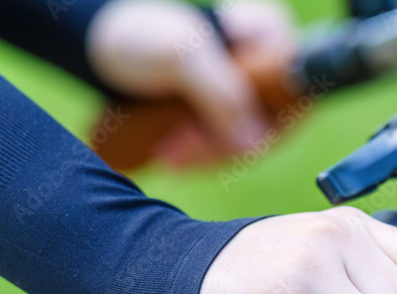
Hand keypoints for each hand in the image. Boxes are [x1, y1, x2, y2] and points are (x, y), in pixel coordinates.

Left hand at [86, 0, 296, 166]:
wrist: (101, 44)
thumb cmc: (138, 35)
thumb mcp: (180, 54)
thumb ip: (221, 92)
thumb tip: (254, 143)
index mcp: (270, 34)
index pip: (295, 96)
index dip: (267, 129)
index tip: (223, 144)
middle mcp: (268, 62)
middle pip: (271, 125)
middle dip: (223, 147)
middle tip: (178, 154)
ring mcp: (248, 89)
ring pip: (247, 141)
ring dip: (206, 157)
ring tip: (166, 156)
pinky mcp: (226, 112)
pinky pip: (228, 145)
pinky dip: (201, 156)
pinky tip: (171, 156)